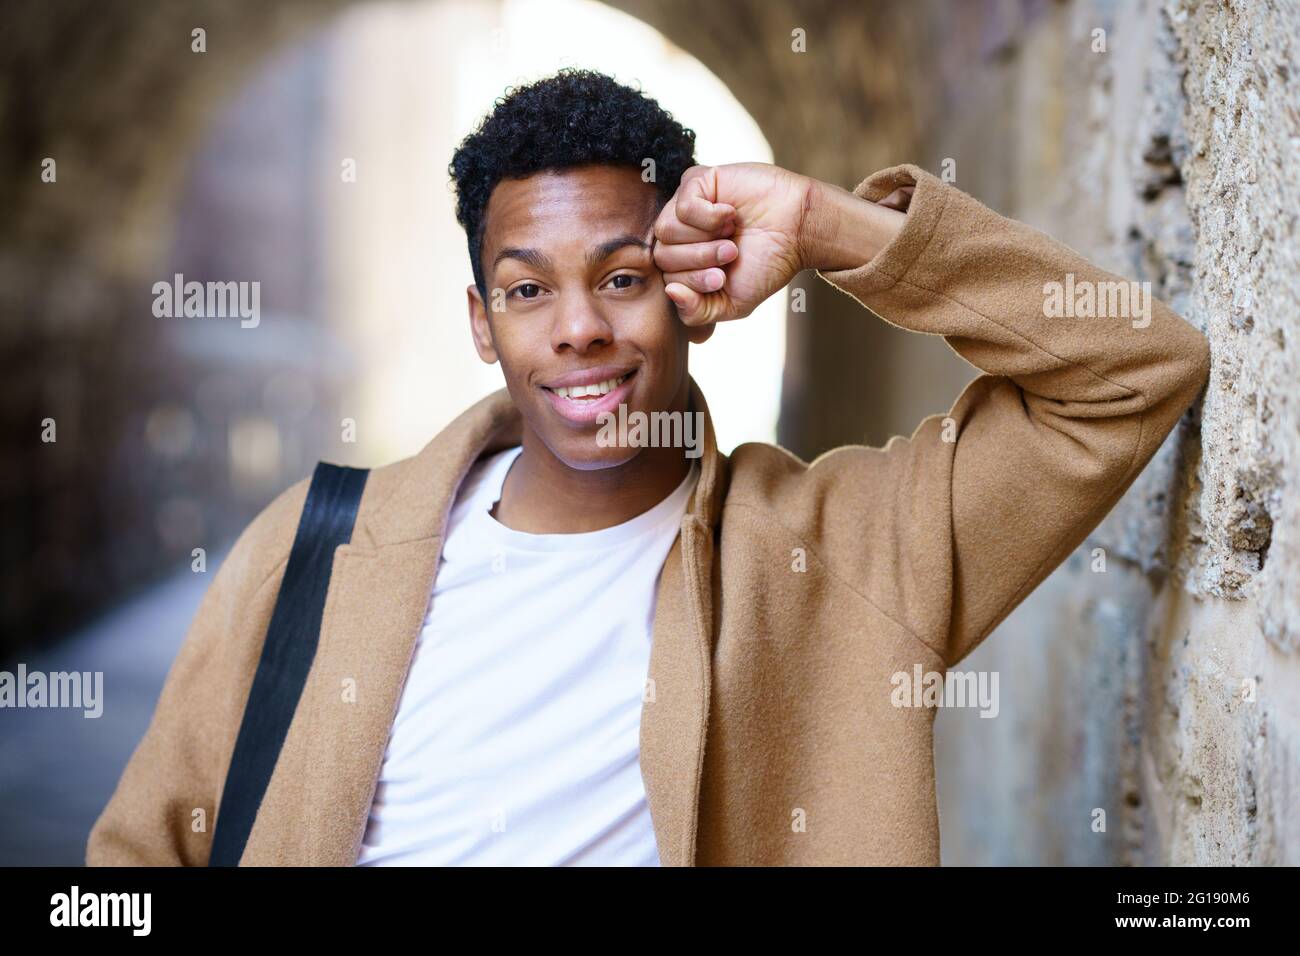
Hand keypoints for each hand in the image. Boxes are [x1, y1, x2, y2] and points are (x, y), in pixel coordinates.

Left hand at [651, 162, 813, 325]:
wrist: (798, 231)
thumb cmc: (766, 265)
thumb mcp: (731, 303)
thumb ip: (697, 311)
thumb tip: (669, 292)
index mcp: (684, 264)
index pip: (666, 278)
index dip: (692, 282)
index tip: (722, 279)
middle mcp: (680, 235)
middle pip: (663, 254)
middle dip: (699, 261)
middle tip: (731, 254)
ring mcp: (685, 207)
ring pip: (666, 230)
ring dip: (704, 240)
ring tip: (731, 236)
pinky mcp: (696, 182)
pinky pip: (683, 206)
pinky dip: (709, 217)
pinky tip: (730, 214)